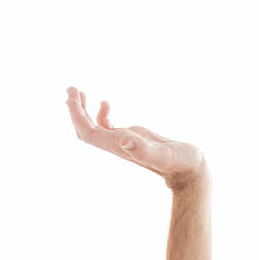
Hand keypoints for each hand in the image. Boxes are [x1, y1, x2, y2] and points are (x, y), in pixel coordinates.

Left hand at [65, 87, 205, 188]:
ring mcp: (122, 142)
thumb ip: (143, 149)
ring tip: (77, 91)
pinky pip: (107, 127)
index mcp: (118, 147)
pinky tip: (104, 103)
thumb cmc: (178, 163)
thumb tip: (124, 140)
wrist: (188, 171)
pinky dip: (100, 113)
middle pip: (85, 130)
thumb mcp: (162, 154)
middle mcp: (116, 145)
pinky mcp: (131, 138)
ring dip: (83, 110)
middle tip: (70, 88)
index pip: (89, 133)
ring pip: (93, 128)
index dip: (77, 116)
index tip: (71, 98)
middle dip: (75, 110)